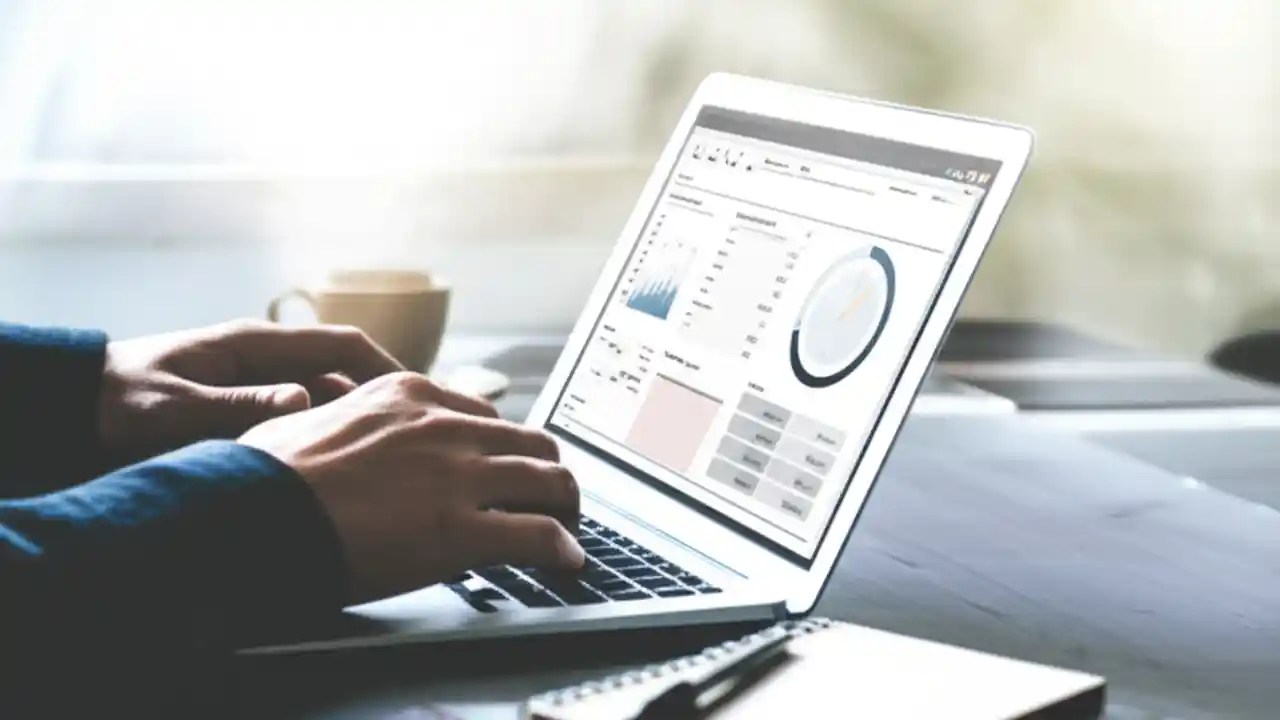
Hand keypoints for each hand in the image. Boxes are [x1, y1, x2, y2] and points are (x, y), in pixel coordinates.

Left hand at [98, 319, 415, 460]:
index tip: (424, 396)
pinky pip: (305, 424)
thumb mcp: (173, 409)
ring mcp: (260, 386)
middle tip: (426, 437)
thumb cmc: (117, 403)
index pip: (344, 345)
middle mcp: (267, 361)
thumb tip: (304, 401)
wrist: (75, 410)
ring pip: (330, 403)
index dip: (389, 368)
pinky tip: (347, 475)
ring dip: (362, 428)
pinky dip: (330, 443)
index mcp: (255, 345)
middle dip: (389, 403)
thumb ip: (237, 405)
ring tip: (399, 462)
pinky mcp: (250, 412)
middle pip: (347, 376)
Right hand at [239, 371, 583, 602]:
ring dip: (566, 508)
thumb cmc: (262, 475)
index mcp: (408, 393)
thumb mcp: (312, 418)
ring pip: (549, 480)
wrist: (251, 514)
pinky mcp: (460, 528)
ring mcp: (456, 474)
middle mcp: (443, 426)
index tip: (507, 466)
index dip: (503, 447)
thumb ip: (349, 421)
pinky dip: (562, 549)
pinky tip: (566, 562)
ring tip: (568, 530)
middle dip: (546, 473)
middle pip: (531, 442)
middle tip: (549, 501)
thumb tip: (335, 429)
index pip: (485, 414)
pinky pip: (538, 534)